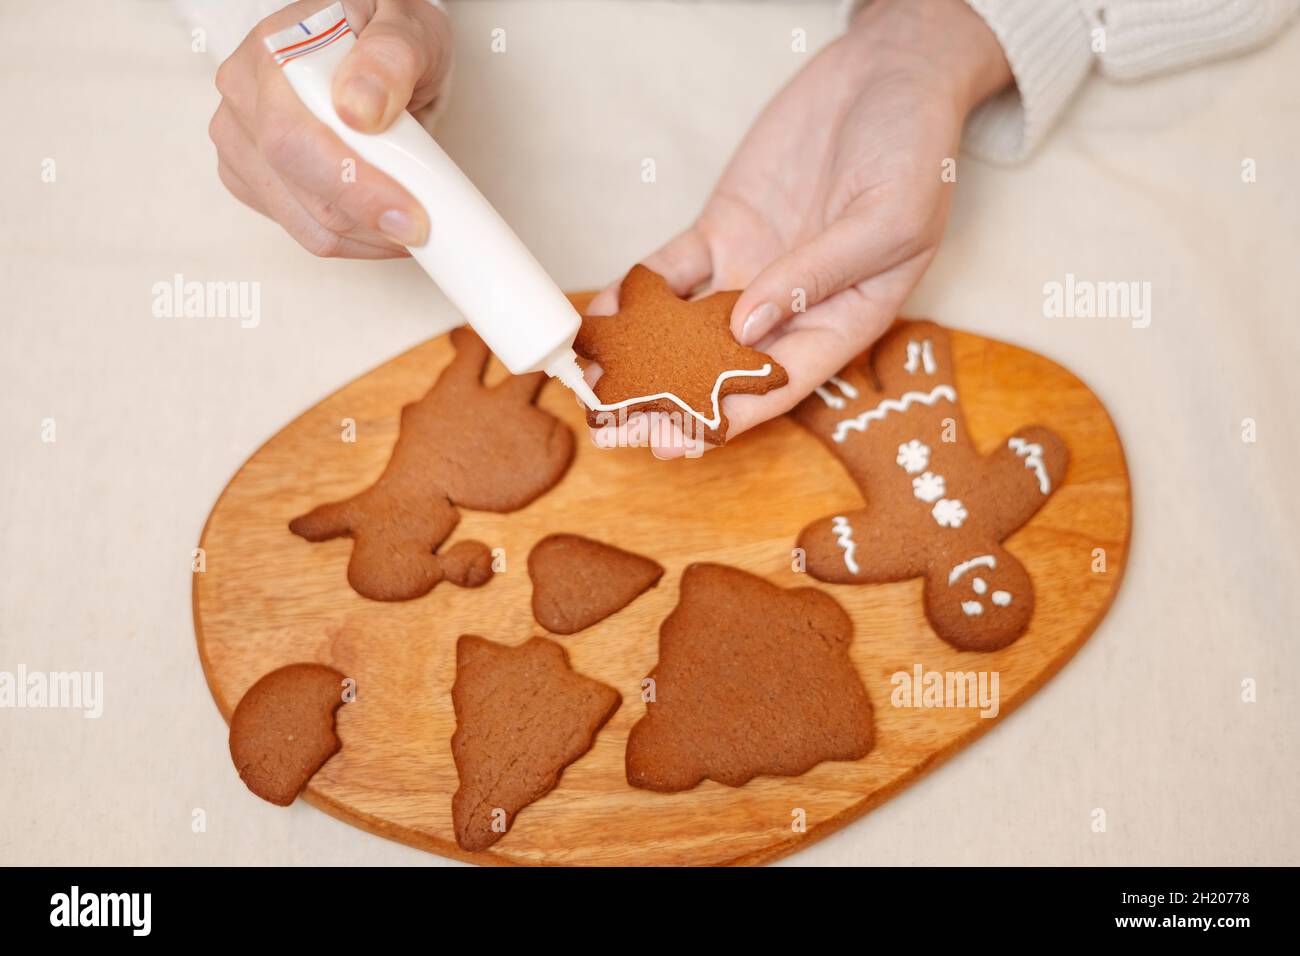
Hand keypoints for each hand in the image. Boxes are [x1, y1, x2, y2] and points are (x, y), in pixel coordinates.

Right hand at [209, 0, 450, 257]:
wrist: (376, 51)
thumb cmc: (389, 32)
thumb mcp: (409, 28)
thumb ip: (390, 57)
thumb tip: (359, 108)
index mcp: (274, 52)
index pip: (295, 138)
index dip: (354, 187)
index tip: (409, 213)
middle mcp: (244, 96)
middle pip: (299, 189)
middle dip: (371, 220)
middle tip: (424, 227)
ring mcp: (242, 141)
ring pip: (306, 223)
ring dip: (369, 237)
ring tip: (412, 220)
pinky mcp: (252, 179)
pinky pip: (305, 232)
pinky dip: (355, 240)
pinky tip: (384, 222)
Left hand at [591, 0, 1011, 456]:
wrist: (891, 76)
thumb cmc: (914, 152)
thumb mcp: (888, 219)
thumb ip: (820, 275)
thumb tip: (748, 326)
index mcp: (845, 320)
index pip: (782, 382)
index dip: (734, 416)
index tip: (685, 440)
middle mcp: (792, 308)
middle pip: (725, 368)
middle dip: (674, 399)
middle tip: (623, 426)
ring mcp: (751, 272)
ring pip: (687, 330)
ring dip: (645, 358)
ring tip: (597, 386)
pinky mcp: (721, 232)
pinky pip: (669, 274)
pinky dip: (634, 294)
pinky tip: (601, 317)